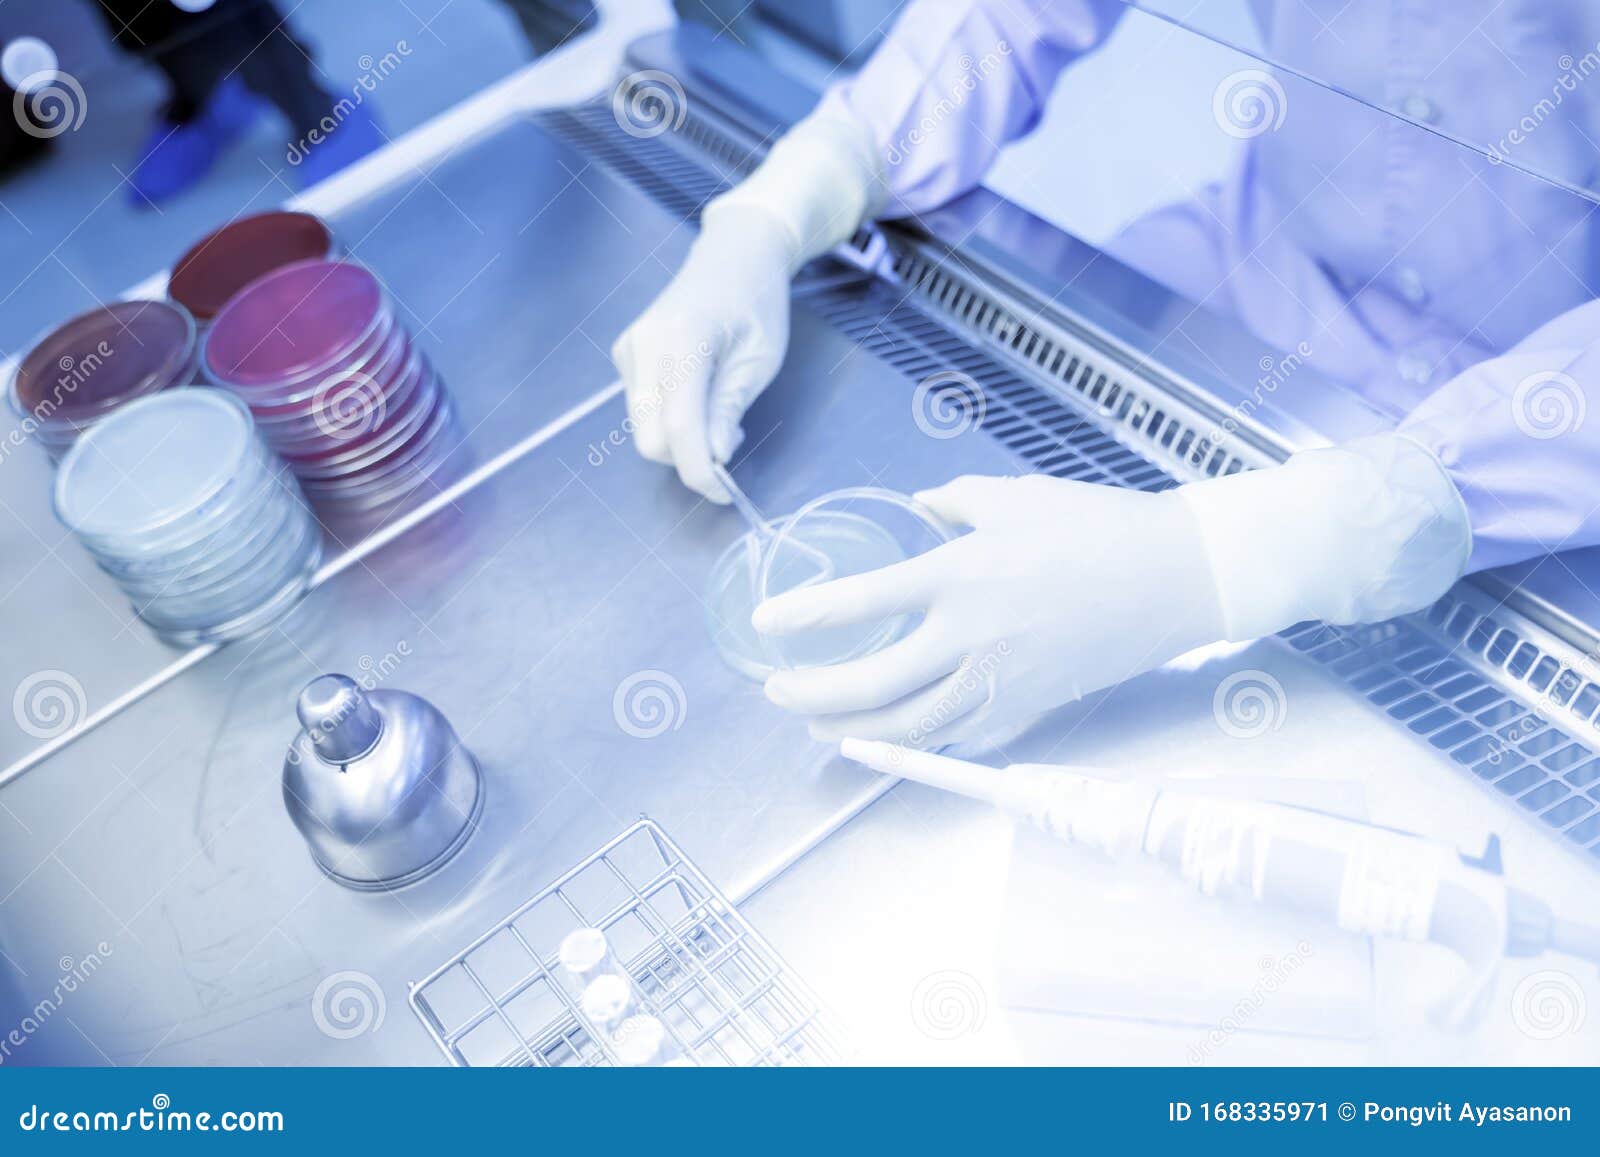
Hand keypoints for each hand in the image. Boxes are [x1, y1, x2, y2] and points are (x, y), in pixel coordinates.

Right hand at [611, 204, 792, 501]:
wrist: (733, 257)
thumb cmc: (756, 304)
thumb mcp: (758, 361)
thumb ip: (729, 409)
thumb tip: (715, 459)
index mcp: (682, 341)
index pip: (680, 428)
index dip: (699, 471)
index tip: (724, 493)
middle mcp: (644, 345)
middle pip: (651, 438)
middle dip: (687, 457)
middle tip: (729, 440)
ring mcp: (628, 348)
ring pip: (643, 428)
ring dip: (679, 439)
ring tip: (717, 410)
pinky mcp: (624, 354)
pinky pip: (641, 408)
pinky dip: (667, 418)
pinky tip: (695, 393)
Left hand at [752, 474, 1226, 746]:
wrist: (1178, 577)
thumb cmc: (1097, 525)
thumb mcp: (1015, 496)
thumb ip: (953, 503)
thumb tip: (918, 507)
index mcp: (959, 574)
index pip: (859, 604)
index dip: (803, 617)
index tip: (767, 624)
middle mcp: (971, 636)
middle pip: (871, 685)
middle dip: (813, 694)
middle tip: (777, 688)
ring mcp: (1000, 680)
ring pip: (910, 725)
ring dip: (854, 729)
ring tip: (819, 723)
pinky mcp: (1026, 704)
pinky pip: (957, 732)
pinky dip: (914, 738)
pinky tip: (889, 730)